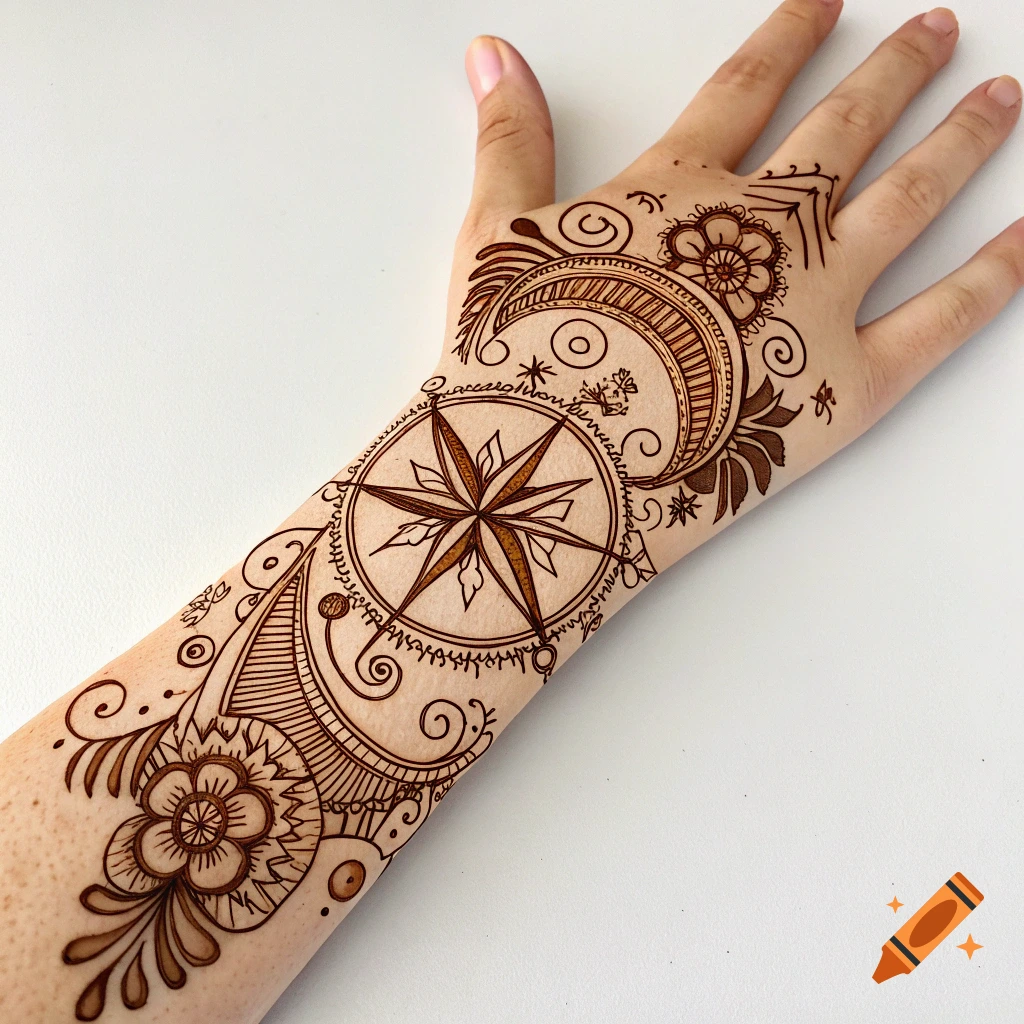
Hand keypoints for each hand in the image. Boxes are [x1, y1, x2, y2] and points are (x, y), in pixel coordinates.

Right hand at [452, 1, 1019, 552]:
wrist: (551, 462)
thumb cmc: (518, 354)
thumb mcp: (494, 232)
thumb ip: (509, 137)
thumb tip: (493, 51)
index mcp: (678, 188)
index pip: (747, 89)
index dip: (790, 36)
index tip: (829, 0)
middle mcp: (763, 229)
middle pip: (845, 129)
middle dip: (896, 73)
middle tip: (941, 32)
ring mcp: (815, 301)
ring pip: (907, 199)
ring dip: (960, 143)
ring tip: (1002, 103)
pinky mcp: (848, 383)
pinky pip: (944, 319)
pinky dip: (997, 276)